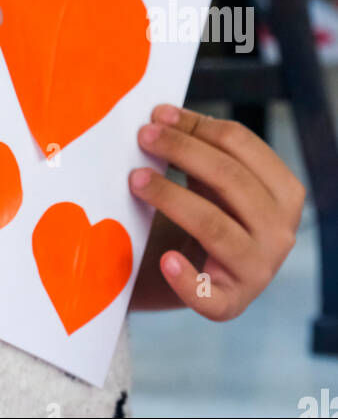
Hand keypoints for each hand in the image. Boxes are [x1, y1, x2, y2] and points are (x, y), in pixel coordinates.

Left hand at [129, 104, 305, 320]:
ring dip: (171, 197)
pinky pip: (210, 295)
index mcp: (284, 191)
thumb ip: (198, 145)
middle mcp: (279, 231)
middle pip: (228, 179)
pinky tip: (165, 260)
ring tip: (135, 179)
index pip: (241, 145)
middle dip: (181, 151)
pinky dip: (186, 279)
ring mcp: (258, 270)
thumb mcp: (212, 176)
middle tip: (142, 137)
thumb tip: (161, 116)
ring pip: (213, 226)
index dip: (197, 125)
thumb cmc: (208, 209)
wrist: (199, 270)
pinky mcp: (231, 303)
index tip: (158, 115)